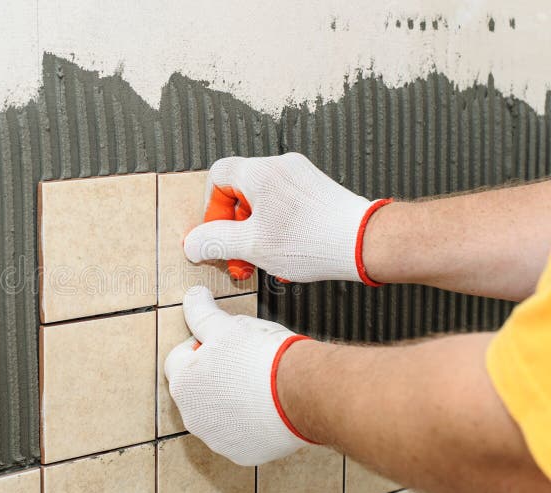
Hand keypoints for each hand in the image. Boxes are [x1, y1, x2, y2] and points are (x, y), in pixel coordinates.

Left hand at [164, 286, 314, 465]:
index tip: (224, 345)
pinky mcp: (242, 454)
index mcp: (183, 383)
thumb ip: (202, 313)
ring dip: (231, 401)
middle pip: (197, 389)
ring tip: (258, 386)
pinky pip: (240, 435)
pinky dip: (250, 424)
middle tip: (244, 364)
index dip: (202, 346)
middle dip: (215, 376)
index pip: (180, 358)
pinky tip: (268, 409)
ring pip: (218, 414)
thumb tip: (192, 297)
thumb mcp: (226, 326)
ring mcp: (217, 439)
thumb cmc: (262, 357)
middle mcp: (193, 416)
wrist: (302, 390)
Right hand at [184, 153, 390, 284]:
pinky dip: (276, 229)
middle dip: (235, 228)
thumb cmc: (313, 240)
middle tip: (239, 256)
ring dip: (255, 232)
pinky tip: (285, 255)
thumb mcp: (251, 246)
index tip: (218, 234)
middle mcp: (280, 167)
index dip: (211, 208)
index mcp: (259, 173)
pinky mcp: (317, 190)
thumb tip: (193, 242)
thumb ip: (216, 241)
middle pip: (240, 192)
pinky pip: (284, 206)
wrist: (364, 242)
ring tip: (262, 260)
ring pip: (262, 201)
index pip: (218, 177)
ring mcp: (301, 177)